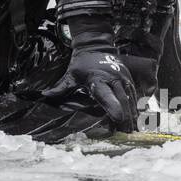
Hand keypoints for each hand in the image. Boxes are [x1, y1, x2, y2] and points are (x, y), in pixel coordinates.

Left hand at [41, 15, 140, 131]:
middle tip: (126, 134)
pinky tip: (135, 121)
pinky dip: (135, 109)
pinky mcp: (129, 80)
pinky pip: (134, 96)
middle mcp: (114, 79)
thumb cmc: (82, 64)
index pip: (106, 95)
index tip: (118, 119)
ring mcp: (123, 79)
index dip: (112, 107)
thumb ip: (61, 88)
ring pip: (131, 99)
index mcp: (98, 79)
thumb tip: (45, 95)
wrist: (96, 47)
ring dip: (132, 116)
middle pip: (122, 101)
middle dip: (125, 118)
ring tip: (131, 131)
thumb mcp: (71, 75)